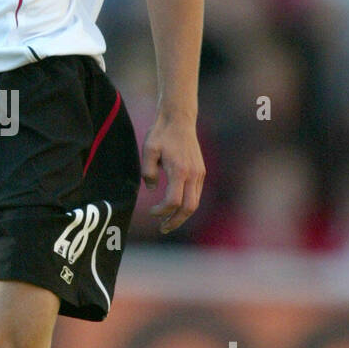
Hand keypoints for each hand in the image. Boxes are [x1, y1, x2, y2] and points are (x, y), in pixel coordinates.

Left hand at [141, 112, 204, 233]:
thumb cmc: (161, 133)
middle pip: (189, 208)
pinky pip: (196, 194)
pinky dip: (187, 205)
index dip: (162, 212)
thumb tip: (151, 189)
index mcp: (179, 170)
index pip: (174, 201)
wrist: (179, 119)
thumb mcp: (148, 149)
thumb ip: (147, 171)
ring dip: (182, 215)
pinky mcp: (201, 171)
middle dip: (176, 221)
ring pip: (195, 203)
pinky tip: (176, 208)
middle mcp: (193, 174)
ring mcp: (199, 173)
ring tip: (168, 222)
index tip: (151, 212)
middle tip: (163, 228)